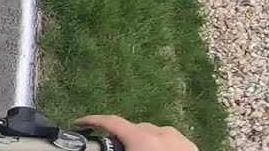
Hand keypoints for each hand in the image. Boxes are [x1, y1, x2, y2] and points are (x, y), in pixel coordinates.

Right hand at [75, 115, 197, 150]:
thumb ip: (116, 149)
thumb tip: (100, 147)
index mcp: (142, 139)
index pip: (110, 121)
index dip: (91, 120)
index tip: (78, 122)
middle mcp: (160, 133)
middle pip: (133, 128)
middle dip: (123, 138)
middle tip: (116, 149)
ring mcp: (177, 138)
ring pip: (152, 133)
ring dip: (143, 142)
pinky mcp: (190, 145)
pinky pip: (169, 139)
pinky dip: (161, 145)